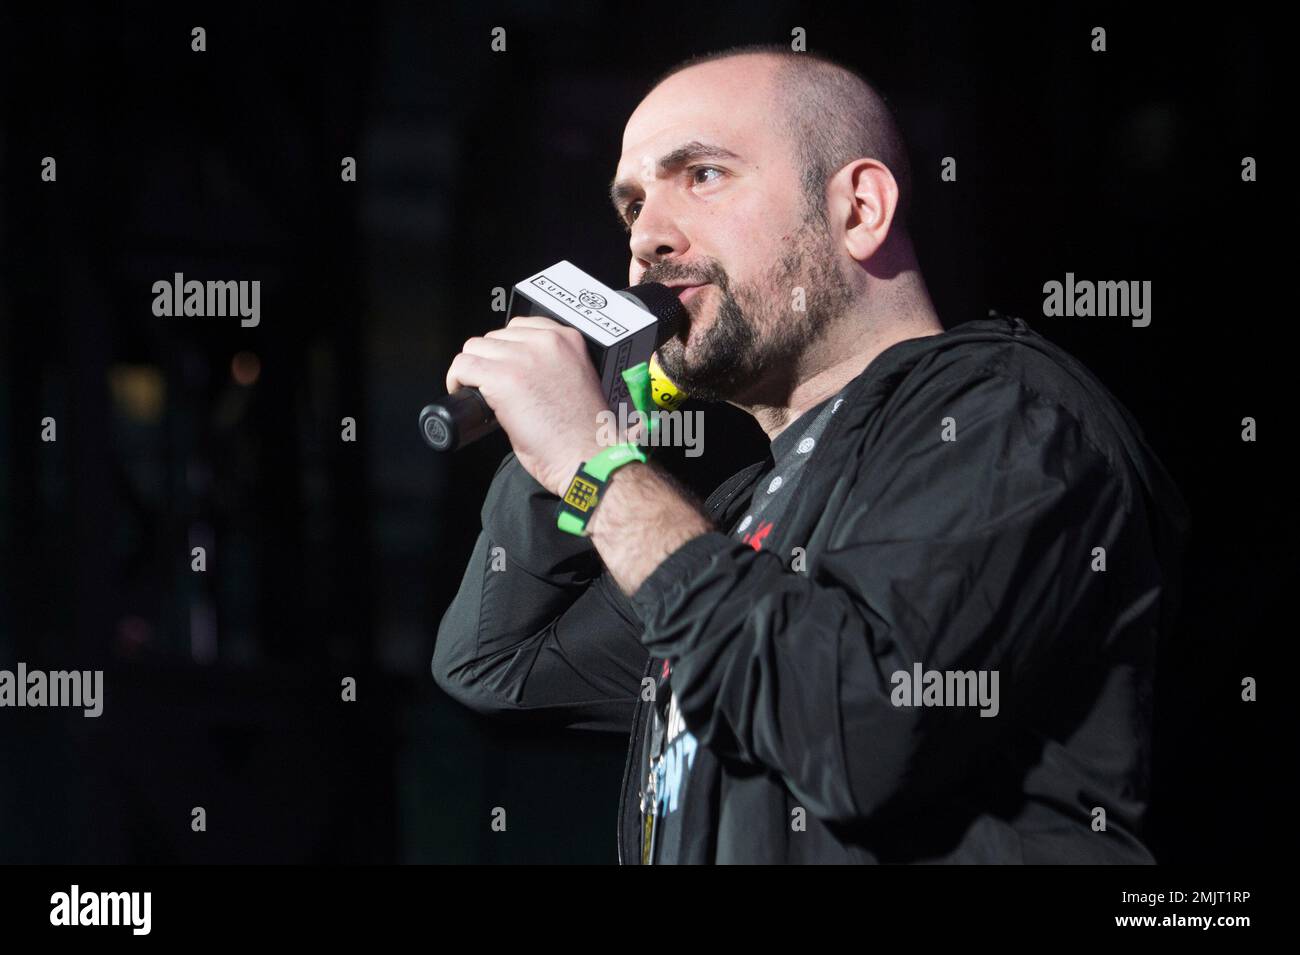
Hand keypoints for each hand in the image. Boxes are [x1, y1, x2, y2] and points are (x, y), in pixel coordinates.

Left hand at [446, 316, 610, 496]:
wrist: (587, 456)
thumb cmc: (584, 433)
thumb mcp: (575, 380)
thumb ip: (551, 365)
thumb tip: (519, 370)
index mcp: (568, 339)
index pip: (519, 327)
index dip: (505, 350)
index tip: (503, 367)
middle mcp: (546, 342)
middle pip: (494, 337)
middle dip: (490, 361)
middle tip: (492, 388)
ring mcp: (523, 357)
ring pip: (474, 349)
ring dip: (473, 370)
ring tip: (480, 392)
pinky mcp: (503, 378)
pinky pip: (463, 367)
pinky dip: (457, 380)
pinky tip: (464, 394)